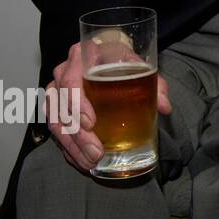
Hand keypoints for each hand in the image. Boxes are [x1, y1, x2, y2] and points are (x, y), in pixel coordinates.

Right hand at [45, 41, 170, 172]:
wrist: (106, 55)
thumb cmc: (121, 60)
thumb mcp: (139, 65)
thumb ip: (155, 84)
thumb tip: (164, 107)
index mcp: (82, 55)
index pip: (72, 81)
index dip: (77, 104)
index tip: (91, 123)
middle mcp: (63, 71)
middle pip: (61, 107)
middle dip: (78, 135)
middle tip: (96, 153)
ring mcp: (55, 90)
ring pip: (55, 121)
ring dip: (72, 146)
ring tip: (90, 163)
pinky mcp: (54, 106)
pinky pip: (55, 129)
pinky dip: (67, 147)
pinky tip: (81, 160)